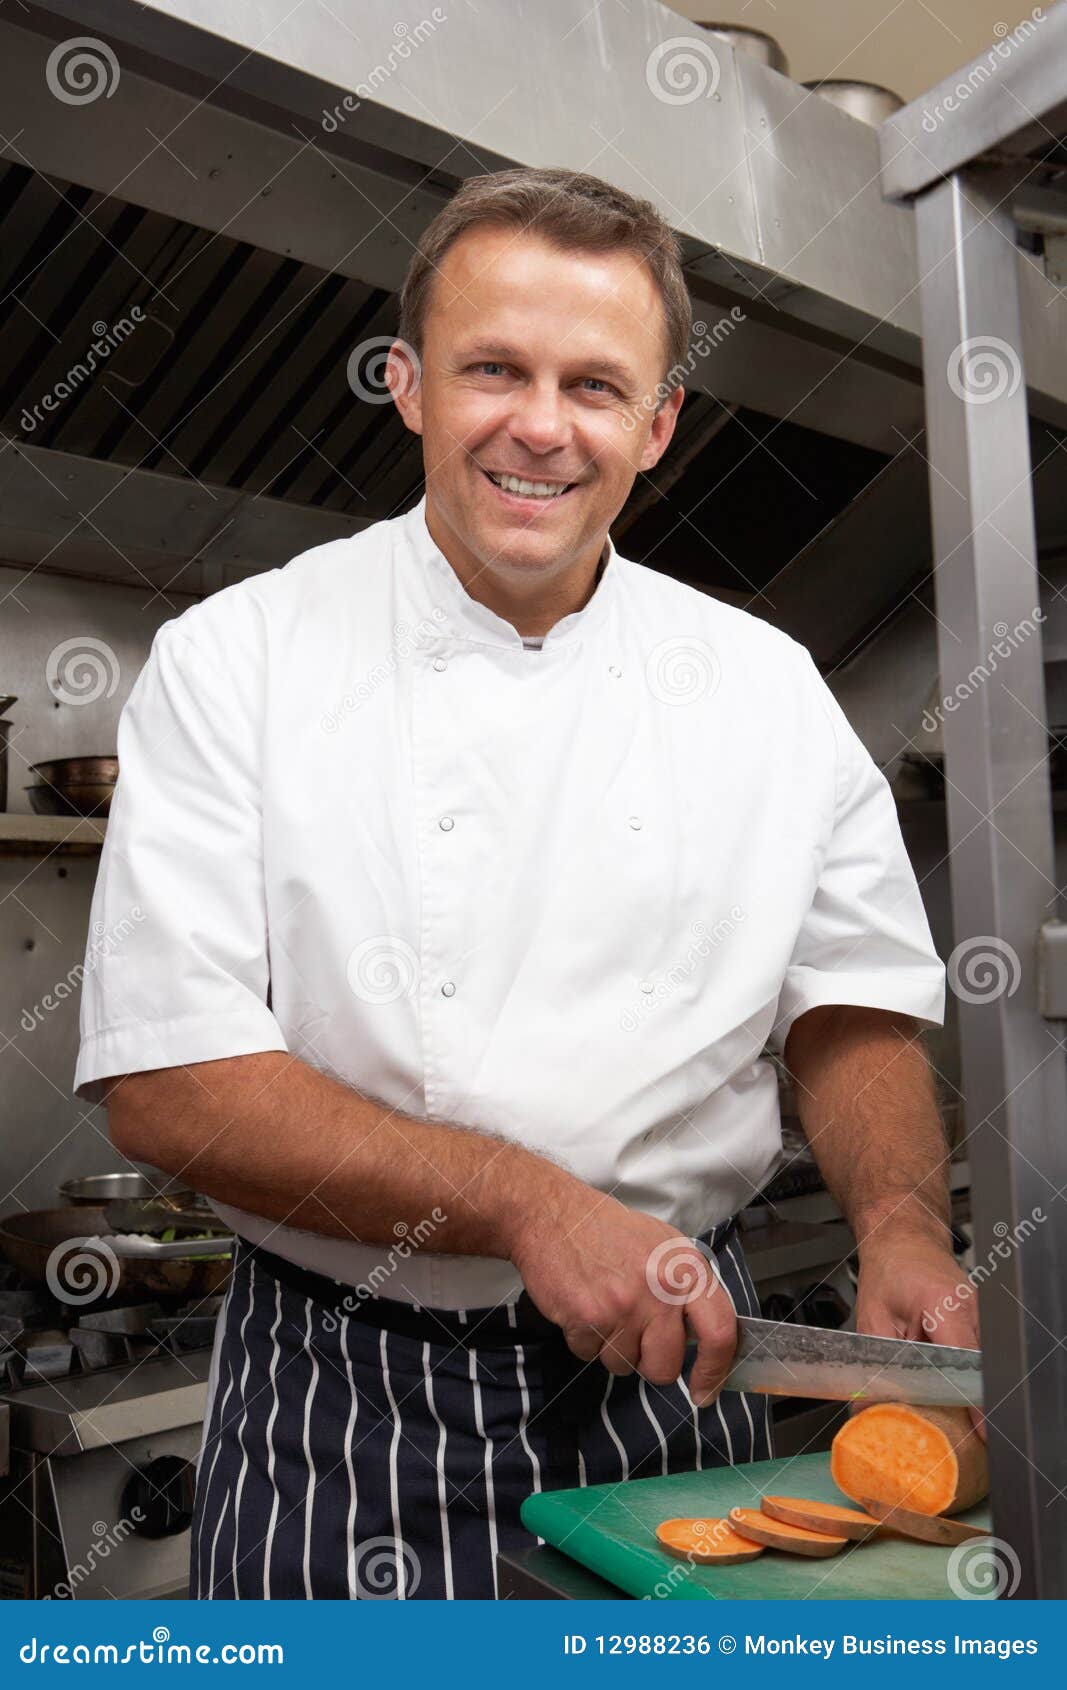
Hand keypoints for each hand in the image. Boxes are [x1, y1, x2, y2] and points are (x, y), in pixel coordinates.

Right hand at [508, 1179, 736, 1405]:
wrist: (553, 1214)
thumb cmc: (608, 1230)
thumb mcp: (663, 1245)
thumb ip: (686, 1288)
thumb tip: (701, 1336)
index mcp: (686, 1269)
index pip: (720, 1331)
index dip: (715, 1371)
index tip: (704, 1392)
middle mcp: (660, 1289)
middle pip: (665, 1367)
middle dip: (648, 1362)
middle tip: (633, 1333)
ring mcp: (624, 1306)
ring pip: (624, 1365)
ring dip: (611, 1347)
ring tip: (603, 1307)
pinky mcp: (588, 1318)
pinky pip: (590, 1356)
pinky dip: (584, 1339)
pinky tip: (582, 1306)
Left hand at [854, 1228, 984, 1439]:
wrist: (904, 1237)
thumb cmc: (889, 1267)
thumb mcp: (872, 1317)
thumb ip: (874, 1365)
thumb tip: (867, 1410)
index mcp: (943, 1303)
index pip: (966, 1362)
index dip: (972, 1399)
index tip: (980, 1430)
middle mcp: (971, 1309)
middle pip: (979, 1370)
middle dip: (967, 1402)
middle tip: (954, 1428)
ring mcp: (982, 1315)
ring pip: (981, 1367)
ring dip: (963, 1386)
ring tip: (944, 1395)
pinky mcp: (982, 1322)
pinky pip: (978, 1358)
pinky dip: (963, 1373)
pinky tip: (946, 1376)